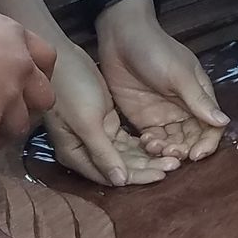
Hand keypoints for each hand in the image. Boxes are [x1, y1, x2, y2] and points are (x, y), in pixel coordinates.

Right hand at [0, 1, 55, 164]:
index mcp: (13, 36)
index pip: (45, 58)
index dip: (38, 74)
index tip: (28, 84)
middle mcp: (19, 67)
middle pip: (42, 97)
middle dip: (29, 109)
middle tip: (10, 117)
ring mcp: (6, 97)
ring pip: (18, 128)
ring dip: (2, 137)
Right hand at [37, 35, 173, 188]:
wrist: (62, 55)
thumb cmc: (69, 89)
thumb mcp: (87, 122)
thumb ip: (102, 153)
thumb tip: (120, 181)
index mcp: (75, 155)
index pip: (111, 175)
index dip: (138, 176)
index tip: (163, 174)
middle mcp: (85, 150)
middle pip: (121, 166)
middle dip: (148, 166)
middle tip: (175, 163)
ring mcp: (96, 136)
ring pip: (127, 153)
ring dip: (148, 155)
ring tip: (174, 154)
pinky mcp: (105, 121)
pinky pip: (127, 139)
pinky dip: (143, 142)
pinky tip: (162, 141)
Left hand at [95, 0, 229, 171]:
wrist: (120, 37)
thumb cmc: (155, 50)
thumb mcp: (179, 75)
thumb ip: (199, 101)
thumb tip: (224, 122)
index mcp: (199, 96)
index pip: (211, 127)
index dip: (207, 143)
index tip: (196, 155)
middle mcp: (184, 109)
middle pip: (192, 139)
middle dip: (185, 150)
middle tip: (172, 154)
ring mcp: (163, 115)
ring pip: (172, 142)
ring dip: (167, 150)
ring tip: (155, 148)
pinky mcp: (142, 119)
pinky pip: (152, 140)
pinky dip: (151, 146)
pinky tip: (145, 144)